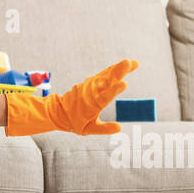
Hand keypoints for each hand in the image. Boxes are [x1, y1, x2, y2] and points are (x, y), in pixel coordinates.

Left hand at [5, 59, 138, 135]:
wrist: (61, 111)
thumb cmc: (76, 122)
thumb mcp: (89, 130)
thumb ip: (104, 129)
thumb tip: (119, 128)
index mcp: (93, 105)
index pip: (105, 97)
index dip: (114, 90)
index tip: (124, 84)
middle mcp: (92, 92)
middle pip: (107, 81)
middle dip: (118, 72)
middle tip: (128, 63)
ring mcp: (91, 85)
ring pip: (107, 74)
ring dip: (119, 68)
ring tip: (132, 63)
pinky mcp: (92, 80)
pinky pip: (105, 73)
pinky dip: (115, 68)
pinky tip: (126, 65)